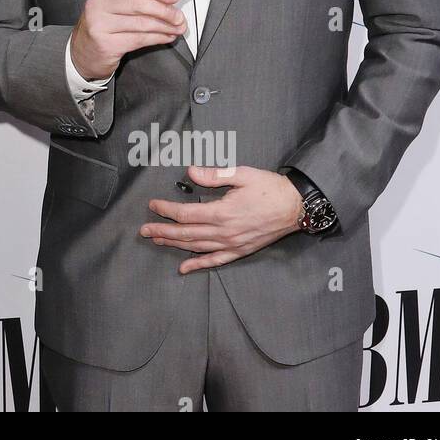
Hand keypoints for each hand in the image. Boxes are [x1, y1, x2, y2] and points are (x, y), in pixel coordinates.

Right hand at [69, 0, 185, 81]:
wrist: (84, 50)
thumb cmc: (106, 23)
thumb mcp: (115, 3)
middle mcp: (98, 3)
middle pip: (139, 3)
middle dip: (164, 10)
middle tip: (179, 17)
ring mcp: (99, 24)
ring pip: (141, 23)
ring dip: (164, 26)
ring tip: (177, 28)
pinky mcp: (105, 43)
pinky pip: (139, 39)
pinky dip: (157, 38)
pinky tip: (166, 37)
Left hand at [140, 165, 302, 273]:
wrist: (296, 207)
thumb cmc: (270, 188)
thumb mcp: (242, 174)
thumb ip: (214, 175)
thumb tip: (191, 171)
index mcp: (222, 212)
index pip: (186, 214)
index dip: (166, 210)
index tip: (153, 205)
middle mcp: (224, 232)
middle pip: (186, 233)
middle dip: (162, 231)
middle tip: (143, 230)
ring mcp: (232, 244)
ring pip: (196, 247)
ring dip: (174, 245)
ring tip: (157, 241)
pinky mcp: (240, 251)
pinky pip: (215, 261)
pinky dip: (198, 265)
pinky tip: (184, 268)